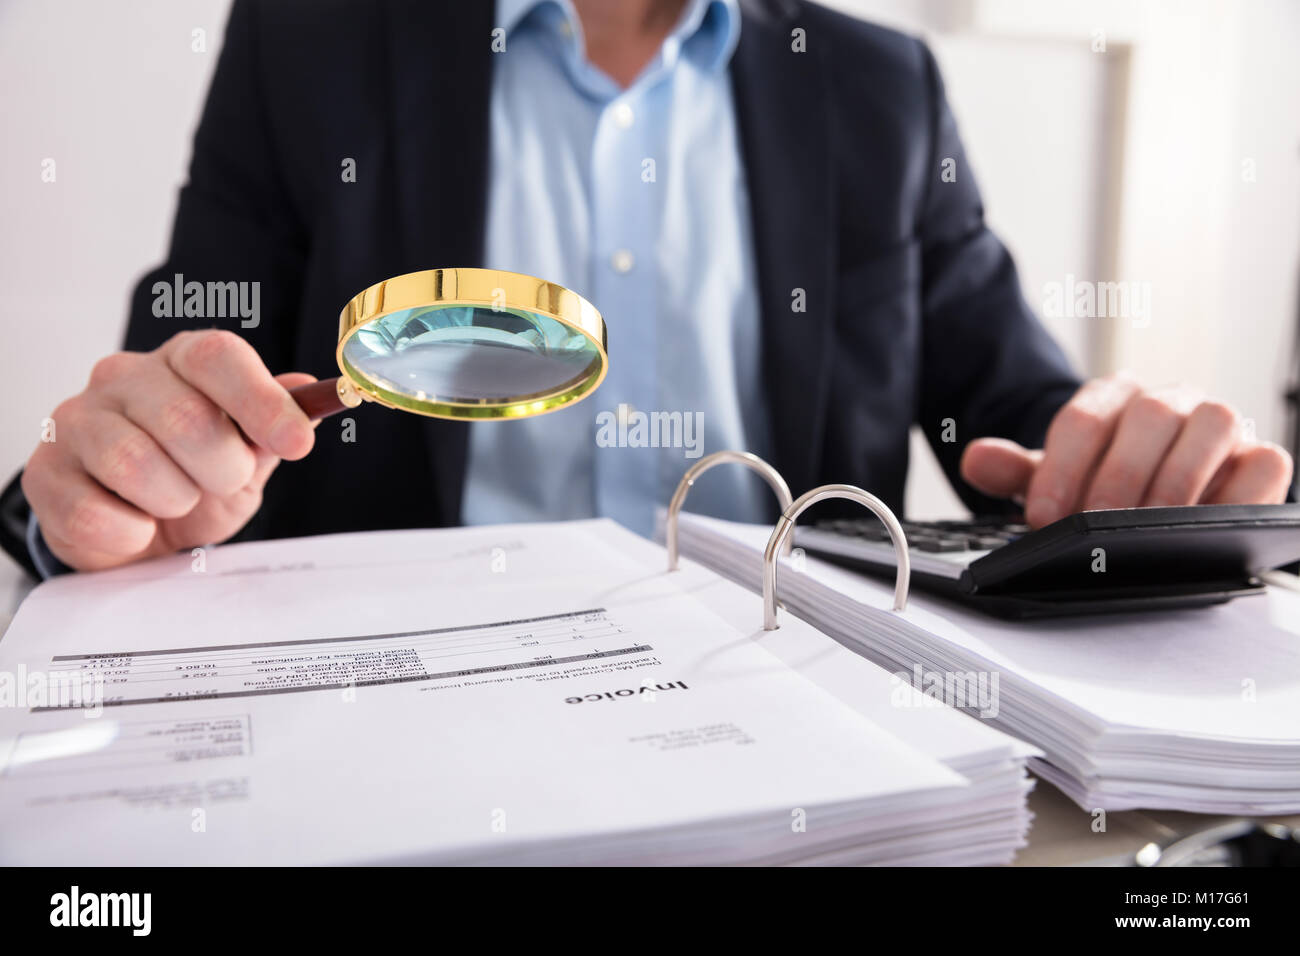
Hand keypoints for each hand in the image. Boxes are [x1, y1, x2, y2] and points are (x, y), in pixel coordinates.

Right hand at [22, 330, 316, 570]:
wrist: (135, 532)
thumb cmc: (195, 479)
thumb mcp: (248, 453)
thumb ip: (278, 423)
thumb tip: (310, 390)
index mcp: (181, 362)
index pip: (217, 356)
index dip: (262, 401)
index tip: (296, 442)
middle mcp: (123, 378)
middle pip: (185, 416)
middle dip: (222, 468)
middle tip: (222, 483)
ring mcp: (76, 422)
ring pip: (135, 464)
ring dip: (174, 500)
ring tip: (175, 502)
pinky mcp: (45, 474)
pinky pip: (95, 514)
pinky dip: (131, 532)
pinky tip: (136, 524)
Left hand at [959, 374, 1293, 527]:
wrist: (1155, 499)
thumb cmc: (1103, 485)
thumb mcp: (1056, 480)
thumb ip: (1015, 471)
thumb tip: (976, 460)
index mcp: (1114, 396)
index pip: (1084, 417)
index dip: (1060, 469)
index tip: (1043, 517)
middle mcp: (1170, 400)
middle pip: (1149, 416)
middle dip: (1117, 477)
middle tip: (1095, 525)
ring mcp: (1219, 424)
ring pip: (1213, 424)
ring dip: (1179, 480)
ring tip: (1149, 527)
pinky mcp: (1261, 458)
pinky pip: (1266, 463)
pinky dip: (1242, 492)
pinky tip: (1207, 522)